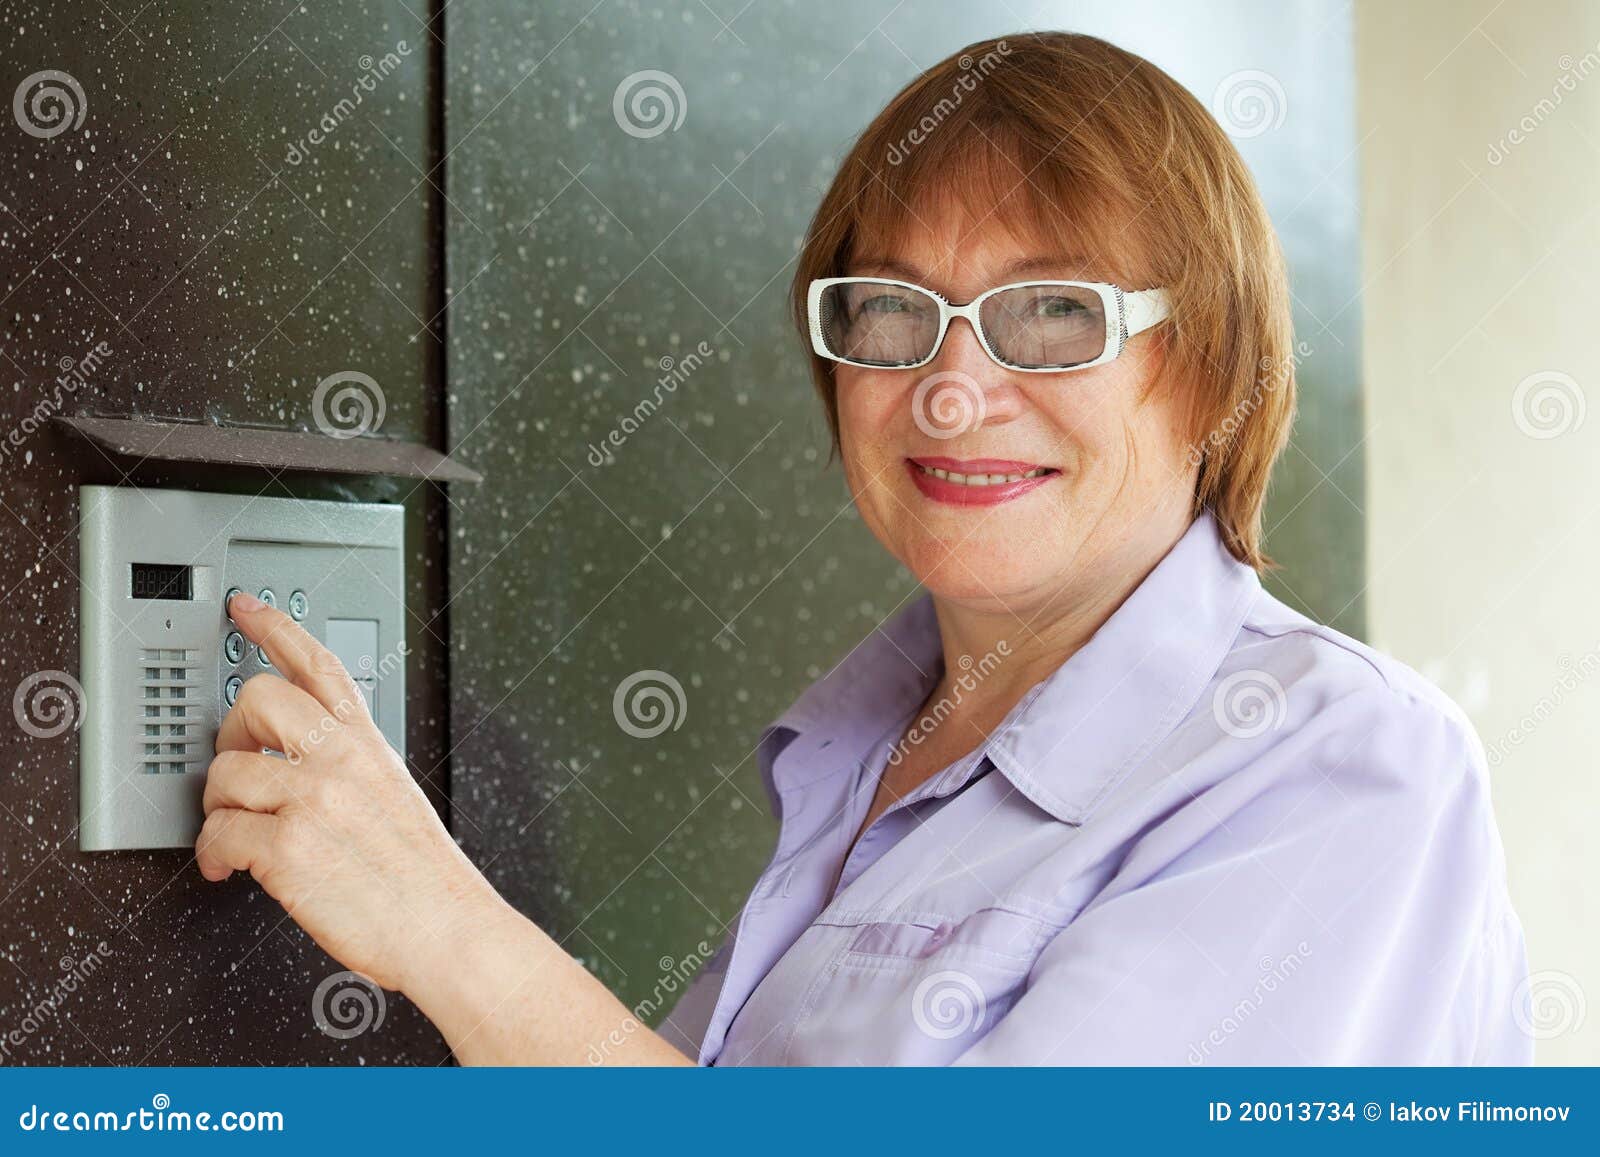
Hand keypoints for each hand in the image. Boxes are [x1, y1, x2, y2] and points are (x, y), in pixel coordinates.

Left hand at [196, 591, 503, 993]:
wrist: (448, 931)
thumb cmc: (426, 880)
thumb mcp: (397, 797)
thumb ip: (350, 768)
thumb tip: (294, 766)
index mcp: (369, 745)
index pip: (320, 665)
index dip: (276, 627)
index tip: (246, 608)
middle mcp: (341, 761)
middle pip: (256, 698)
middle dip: (230, 733)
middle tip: (237, 766)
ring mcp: (313, 800)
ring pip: (224, 771)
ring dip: (218, 808)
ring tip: (235, 836)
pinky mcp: (286, 847)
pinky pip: (217, 831)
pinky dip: (213, 854)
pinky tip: (229, 867)